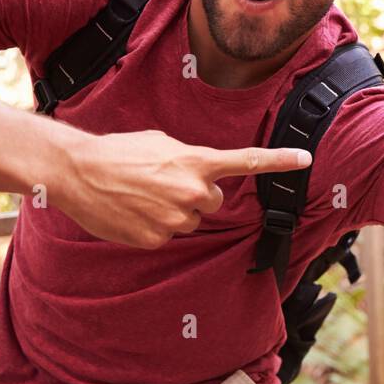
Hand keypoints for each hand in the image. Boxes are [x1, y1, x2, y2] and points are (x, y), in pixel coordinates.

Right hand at [51, 129, 310, 248]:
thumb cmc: (119, 152)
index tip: (306, 158)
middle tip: (162, 183)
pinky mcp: (156, 239)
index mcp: (197, 163)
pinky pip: (166, 235)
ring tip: (142, 195)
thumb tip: (201, 176)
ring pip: (189, 220)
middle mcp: (193, 192)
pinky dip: (152, 226)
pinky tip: (132, 211)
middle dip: (194, 194)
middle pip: (213, 202)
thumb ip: (191, 160)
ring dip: (173, 211)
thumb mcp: (162, 144)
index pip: (246, 161)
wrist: (77, 171)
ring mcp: (175, 219)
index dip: (279, 160)